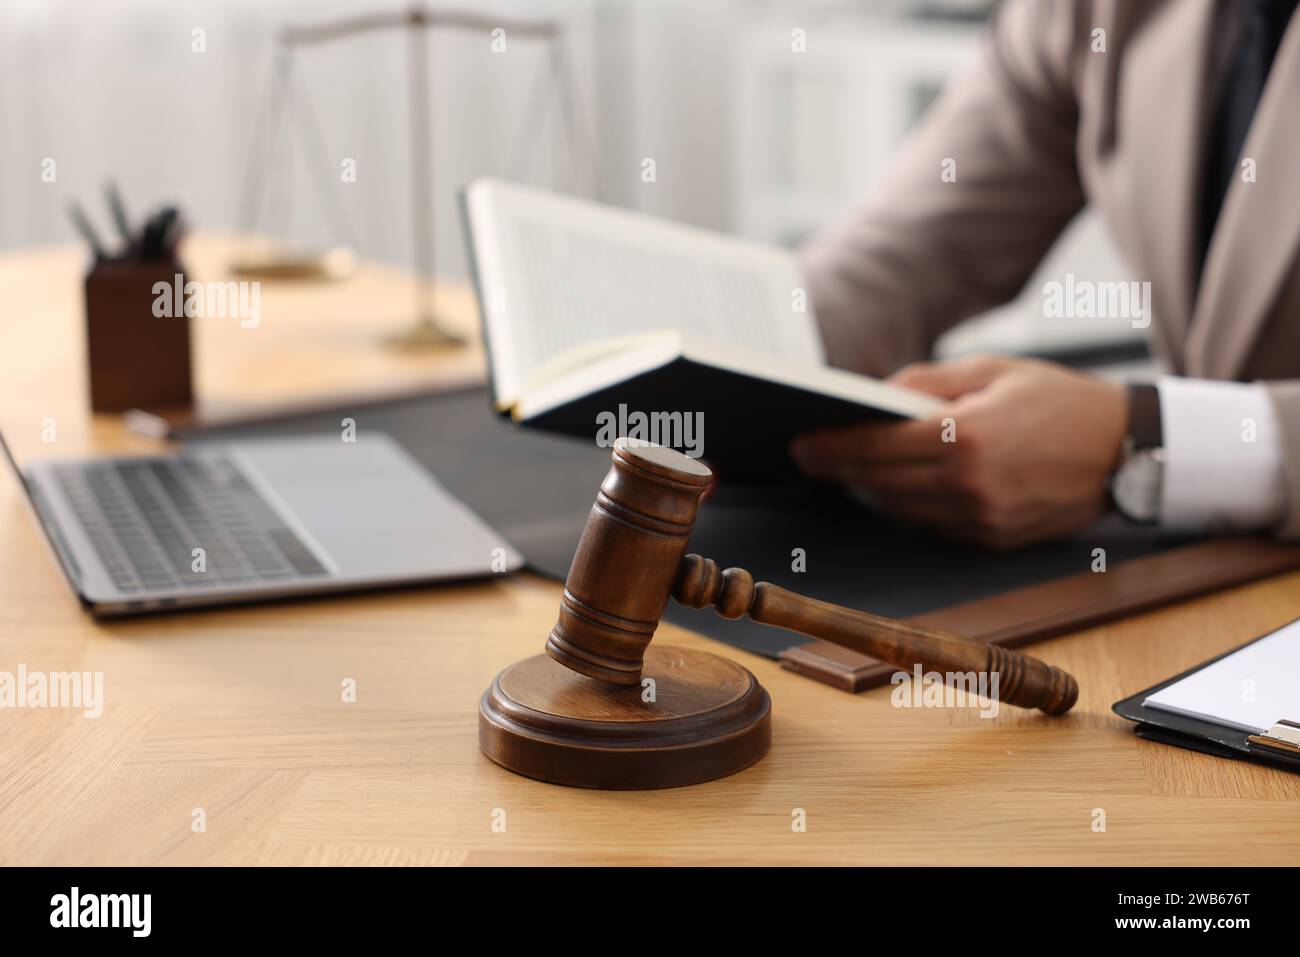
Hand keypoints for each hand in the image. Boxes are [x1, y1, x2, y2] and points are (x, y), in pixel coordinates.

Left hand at [789, 355, 1127, 548]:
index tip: (803, 444)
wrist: (1125, 450)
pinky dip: (908, 505)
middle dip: (839, 469)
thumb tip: (874, 398)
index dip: (833, 447)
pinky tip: (894, 486)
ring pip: (900, 508)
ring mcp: (981, 518)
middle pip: (879, 482)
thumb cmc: (1057, 400)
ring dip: (870, 489)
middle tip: (809, 456)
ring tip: (846, 467)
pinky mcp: (991, 538)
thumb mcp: (990, 371)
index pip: (877, 447)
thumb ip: (925, 384)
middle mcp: (969, 484)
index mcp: (966, 436)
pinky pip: (931, 523)